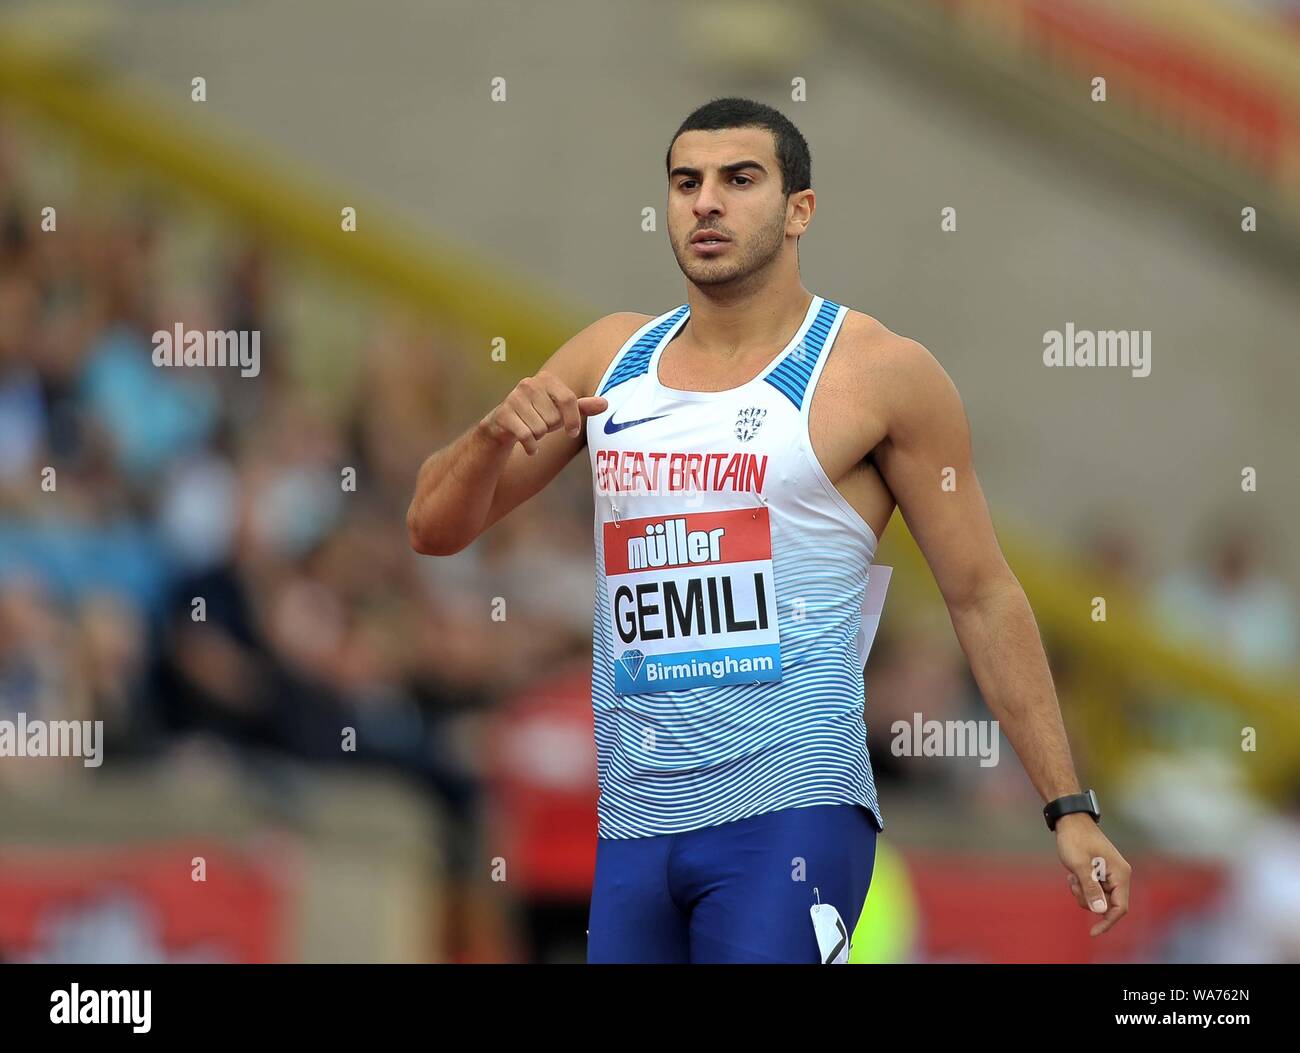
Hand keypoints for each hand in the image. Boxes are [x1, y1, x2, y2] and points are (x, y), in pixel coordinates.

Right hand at [479, 371, 607, 454]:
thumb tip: (605, 404)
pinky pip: (527, 437)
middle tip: (541, 425)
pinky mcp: (503, 415)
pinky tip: (529, 446)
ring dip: (539, 437)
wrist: (503, 425)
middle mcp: (529, 384)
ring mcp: (514, 398)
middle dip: (551, 428)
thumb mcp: (561, 411)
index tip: (572, 432)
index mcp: (546, 379)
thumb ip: (583, 407)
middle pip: (554, 418)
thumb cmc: (537, 415)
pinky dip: (531, 447)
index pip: (569, 400)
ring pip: (540, 429)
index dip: (573, 420)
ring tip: (532, 430)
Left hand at [1056, 813, 1130, 935]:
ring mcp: (1110, 875)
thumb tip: (1100, 911)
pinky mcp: (1101, 874)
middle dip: (1088, 899)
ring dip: (1083, 892)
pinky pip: (1093, 891)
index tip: (1092, 932)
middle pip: (1107, 905)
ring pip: (1098, 899)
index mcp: (1120, 874)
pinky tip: (1073, 874)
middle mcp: (1119, 876)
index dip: (1107, 922)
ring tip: (1073, 875)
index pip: (1120, 907)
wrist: (1070, 820)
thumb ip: (1090, 888)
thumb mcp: (1079, 865)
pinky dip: (1081, 887)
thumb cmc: (1075, 839)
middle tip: (1073, 883)